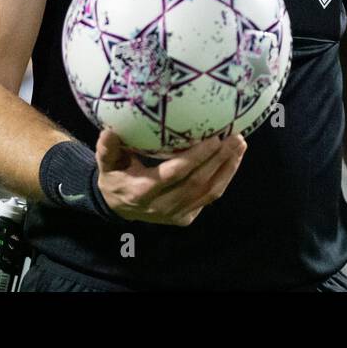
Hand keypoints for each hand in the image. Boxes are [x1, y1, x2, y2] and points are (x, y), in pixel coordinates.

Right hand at [95, 129, 245, 225]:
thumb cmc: (115, 177)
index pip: (174, 174)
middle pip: (196, 183)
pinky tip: (233, 159)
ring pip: (208, 193)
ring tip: (240, 145)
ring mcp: (175, 214)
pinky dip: (224, 178)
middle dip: (219, 159)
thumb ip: (108, 148)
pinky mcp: (185, 218)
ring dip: (227, 168)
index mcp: (142, 191)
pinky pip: (209, 198)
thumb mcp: (106, 163)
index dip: (195, 157)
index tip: (213, 138)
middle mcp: (161, 207)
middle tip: (235, 136)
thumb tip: (111, 129)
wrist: (117, 208)